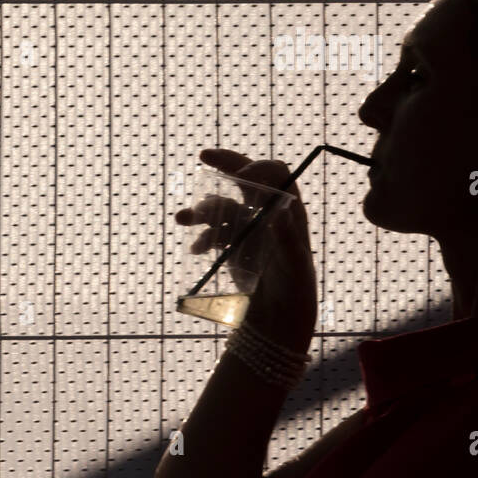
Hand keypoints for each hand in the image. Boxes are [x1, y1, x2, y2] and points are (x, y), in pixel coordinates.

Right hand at [176, 148, 317, 351]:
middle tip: (204, 157)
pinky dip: (202, 238)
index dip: (257, 167)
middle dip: (225, 165)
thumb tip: (277, 212)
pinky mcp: (235, 247)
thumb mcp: (295, 266)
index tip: (240, 173)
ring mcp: (250, 229)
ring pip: (223, 207)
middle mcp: (269, 214)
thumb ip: (287, 240)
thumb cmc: (294, 291)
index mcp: (288, 211)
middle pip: (246, 179)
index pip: (275, 174)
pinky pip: (214, 233)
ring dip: (203, 210)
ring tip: (183, 219)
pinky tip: (196, 250)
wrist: (277, 321)